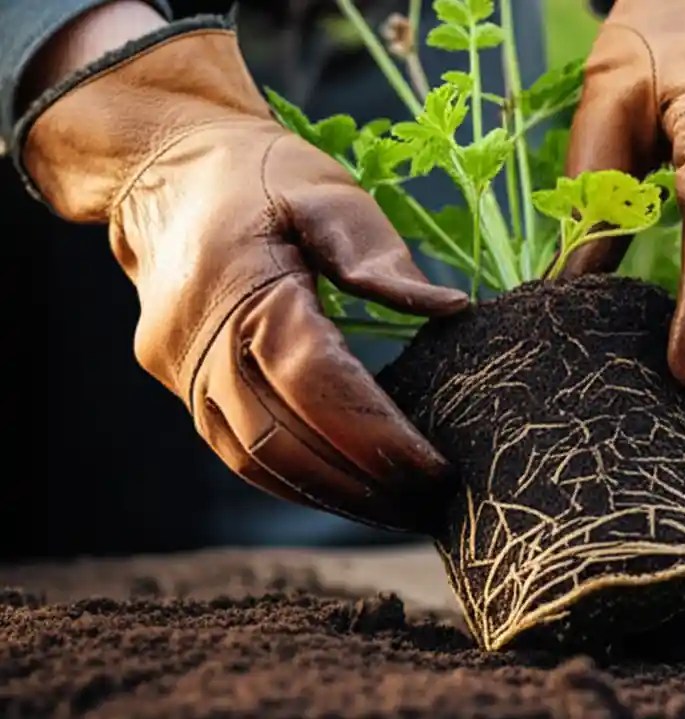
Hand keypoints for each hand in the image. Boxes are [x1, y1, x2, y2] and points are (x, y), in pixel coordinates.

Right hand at [20, 27, 467, 531]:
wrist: (164, 170)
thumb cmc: (259, 175)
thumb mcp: (326, 193)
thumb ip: (379, 258)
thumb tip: (450, 310)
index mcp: (241, 289)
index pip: (316, 382)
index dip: (378, 435)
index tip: (436, 469)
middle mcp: (199, 342)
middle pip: (283, 438)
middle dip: (363, 481)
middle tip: (432, 503)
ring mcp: (181, 371)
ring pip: (255, 460)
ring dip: (331, 494)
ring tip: (401, 510)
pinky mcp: (181, 387)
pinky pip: (237, 451)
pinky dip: (296, 478)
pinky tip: (350, 490)